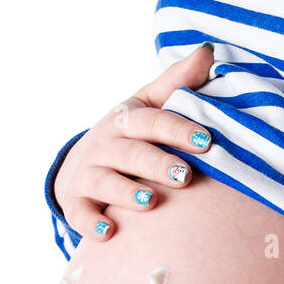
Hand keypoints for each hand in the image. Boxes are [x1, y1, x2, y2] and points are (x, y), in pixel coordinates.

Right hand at [53, 44, 214, 239]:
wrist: (80, 164)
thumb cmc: (128, 135)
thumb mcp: (147, 105)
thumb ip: (177, 81)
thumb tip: (208, 50)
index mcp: (125, 119)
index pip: (152, 122)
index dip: (178, 131)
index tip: (207, 141)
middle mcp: (104, 145)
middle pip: (131, 154)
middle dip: (157, 164)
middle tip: (184, 176)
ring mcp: (88, 174)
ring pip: (105, 182)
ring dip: (125, 192)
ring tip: (149, 202)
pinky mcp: (76, 203)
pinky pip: (80, 214)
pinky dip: (92, 224)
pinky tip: (109, 233)